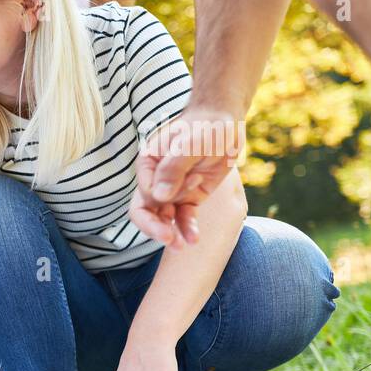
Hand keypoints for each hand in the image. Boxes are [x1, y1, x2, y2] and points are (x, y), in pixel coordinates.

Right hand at [130, 107, 241, 247]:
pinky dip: (188, 229)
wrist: (226, 124)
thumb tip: (159, 196)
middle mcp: (156, 180)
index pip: (144, 192)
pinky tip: (194, 240)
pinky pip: (184, 218)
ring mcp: (173, 191)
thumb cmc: (206, 127)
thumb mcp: (190, 144)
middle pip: (146, 211)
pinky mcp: (190, 197)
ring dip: (172, 233)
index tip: (171, 197)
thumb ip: (173, 169)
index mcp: (148, 165)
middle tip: (168, 239)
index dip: (155, 201)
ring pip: (165, 219)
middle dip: (155, 227)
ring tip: (183, 246)